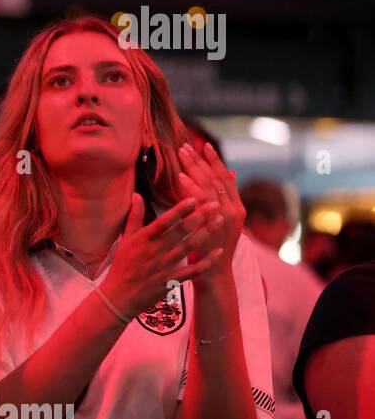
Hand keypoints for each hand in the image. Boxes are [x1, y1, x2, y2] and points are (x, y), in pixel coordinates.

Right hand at [100, 194, 225, 317]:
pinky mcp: (171, 281)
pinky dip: (207, 261)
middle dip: (200, 216)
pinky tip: (218, 251)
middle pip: (181, 231)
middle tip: (215, 204)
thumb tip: (136, 195)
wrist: (119, 297)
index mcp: (144, 240)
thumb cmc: (121, 266)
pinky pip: (193, 270)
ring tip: (220, 220)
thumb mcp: (125, 240)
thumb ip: (134, 217)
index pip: (165, 221)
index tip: (195, 199)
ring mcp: (165, 267)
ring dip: (206, 233)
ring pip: (190, 247)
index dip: (180, 210)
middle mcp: (155, 251)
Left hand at [177, 141, 244, 267]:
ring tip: (182, 153)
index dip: (215, 161)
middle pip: (216, 179)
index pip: (226, 178)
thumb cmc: (213, 247)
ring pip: (209, 187)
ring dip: (195, 169)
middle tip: (186, 145)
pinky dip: (191, 189)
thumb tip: (231, 172)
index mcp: (237, 208)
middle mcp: (233, 211)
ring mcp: (224, 219)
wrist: (214, 274)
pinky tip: (180, 177)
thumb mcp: (223, 221)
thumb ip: (227, 197)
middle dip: (201, 161)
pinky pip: (200, 204)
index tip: (205, 145)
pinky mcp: (212, 226)